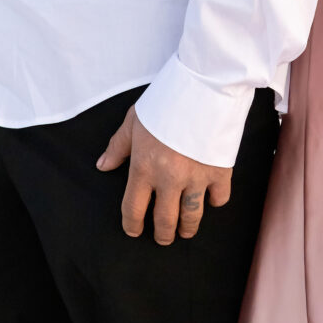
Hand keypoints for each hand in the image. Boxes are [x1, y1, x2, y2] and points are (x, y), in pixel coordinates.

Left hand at [96, 106, 232, 243]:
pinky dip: (214, 202)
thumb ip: (118, 146)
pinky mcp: (220, 171)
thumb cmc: (165, 101)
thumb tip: (103, 166)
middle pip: (164, 222)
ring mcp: (196, 178)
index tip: (134, 230)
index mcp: (143, 168)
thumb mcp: (135, 120)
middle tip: (163, 237)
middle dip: (162, 235)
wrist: (204, 85)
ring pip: (191, 218)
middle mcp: (169, 179)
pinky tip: (210, 200)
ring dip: (187, 228)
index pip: (133, 210)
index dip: (132, 226)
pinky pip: (219, 199)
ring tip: (185, 230)